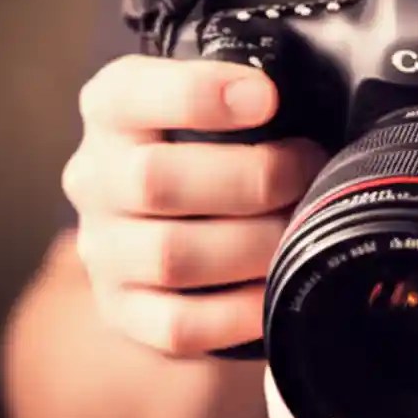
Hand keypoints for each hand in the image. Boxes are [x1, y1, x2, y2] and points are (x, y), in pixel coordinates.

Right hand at [62, 55, 326, 354]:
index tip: (266, 98)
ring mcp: (104, 251)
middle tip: (309, 174)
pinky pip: (179, 324)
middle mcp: (94, 178)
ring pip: (169, 255)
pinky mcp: (125, 313)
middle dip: (251, 178)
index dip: (196, 94)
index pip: (127, 94)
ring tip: (300, 232)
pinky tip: (277, 289)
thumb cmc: (222, 150)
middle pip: (152, 181)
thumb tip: (324, 101)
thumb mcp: (225, 107)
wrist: (183, 221)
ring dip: (253, 245)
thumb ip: (254, 98)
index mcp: (112, 111)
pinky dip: (240, 309)